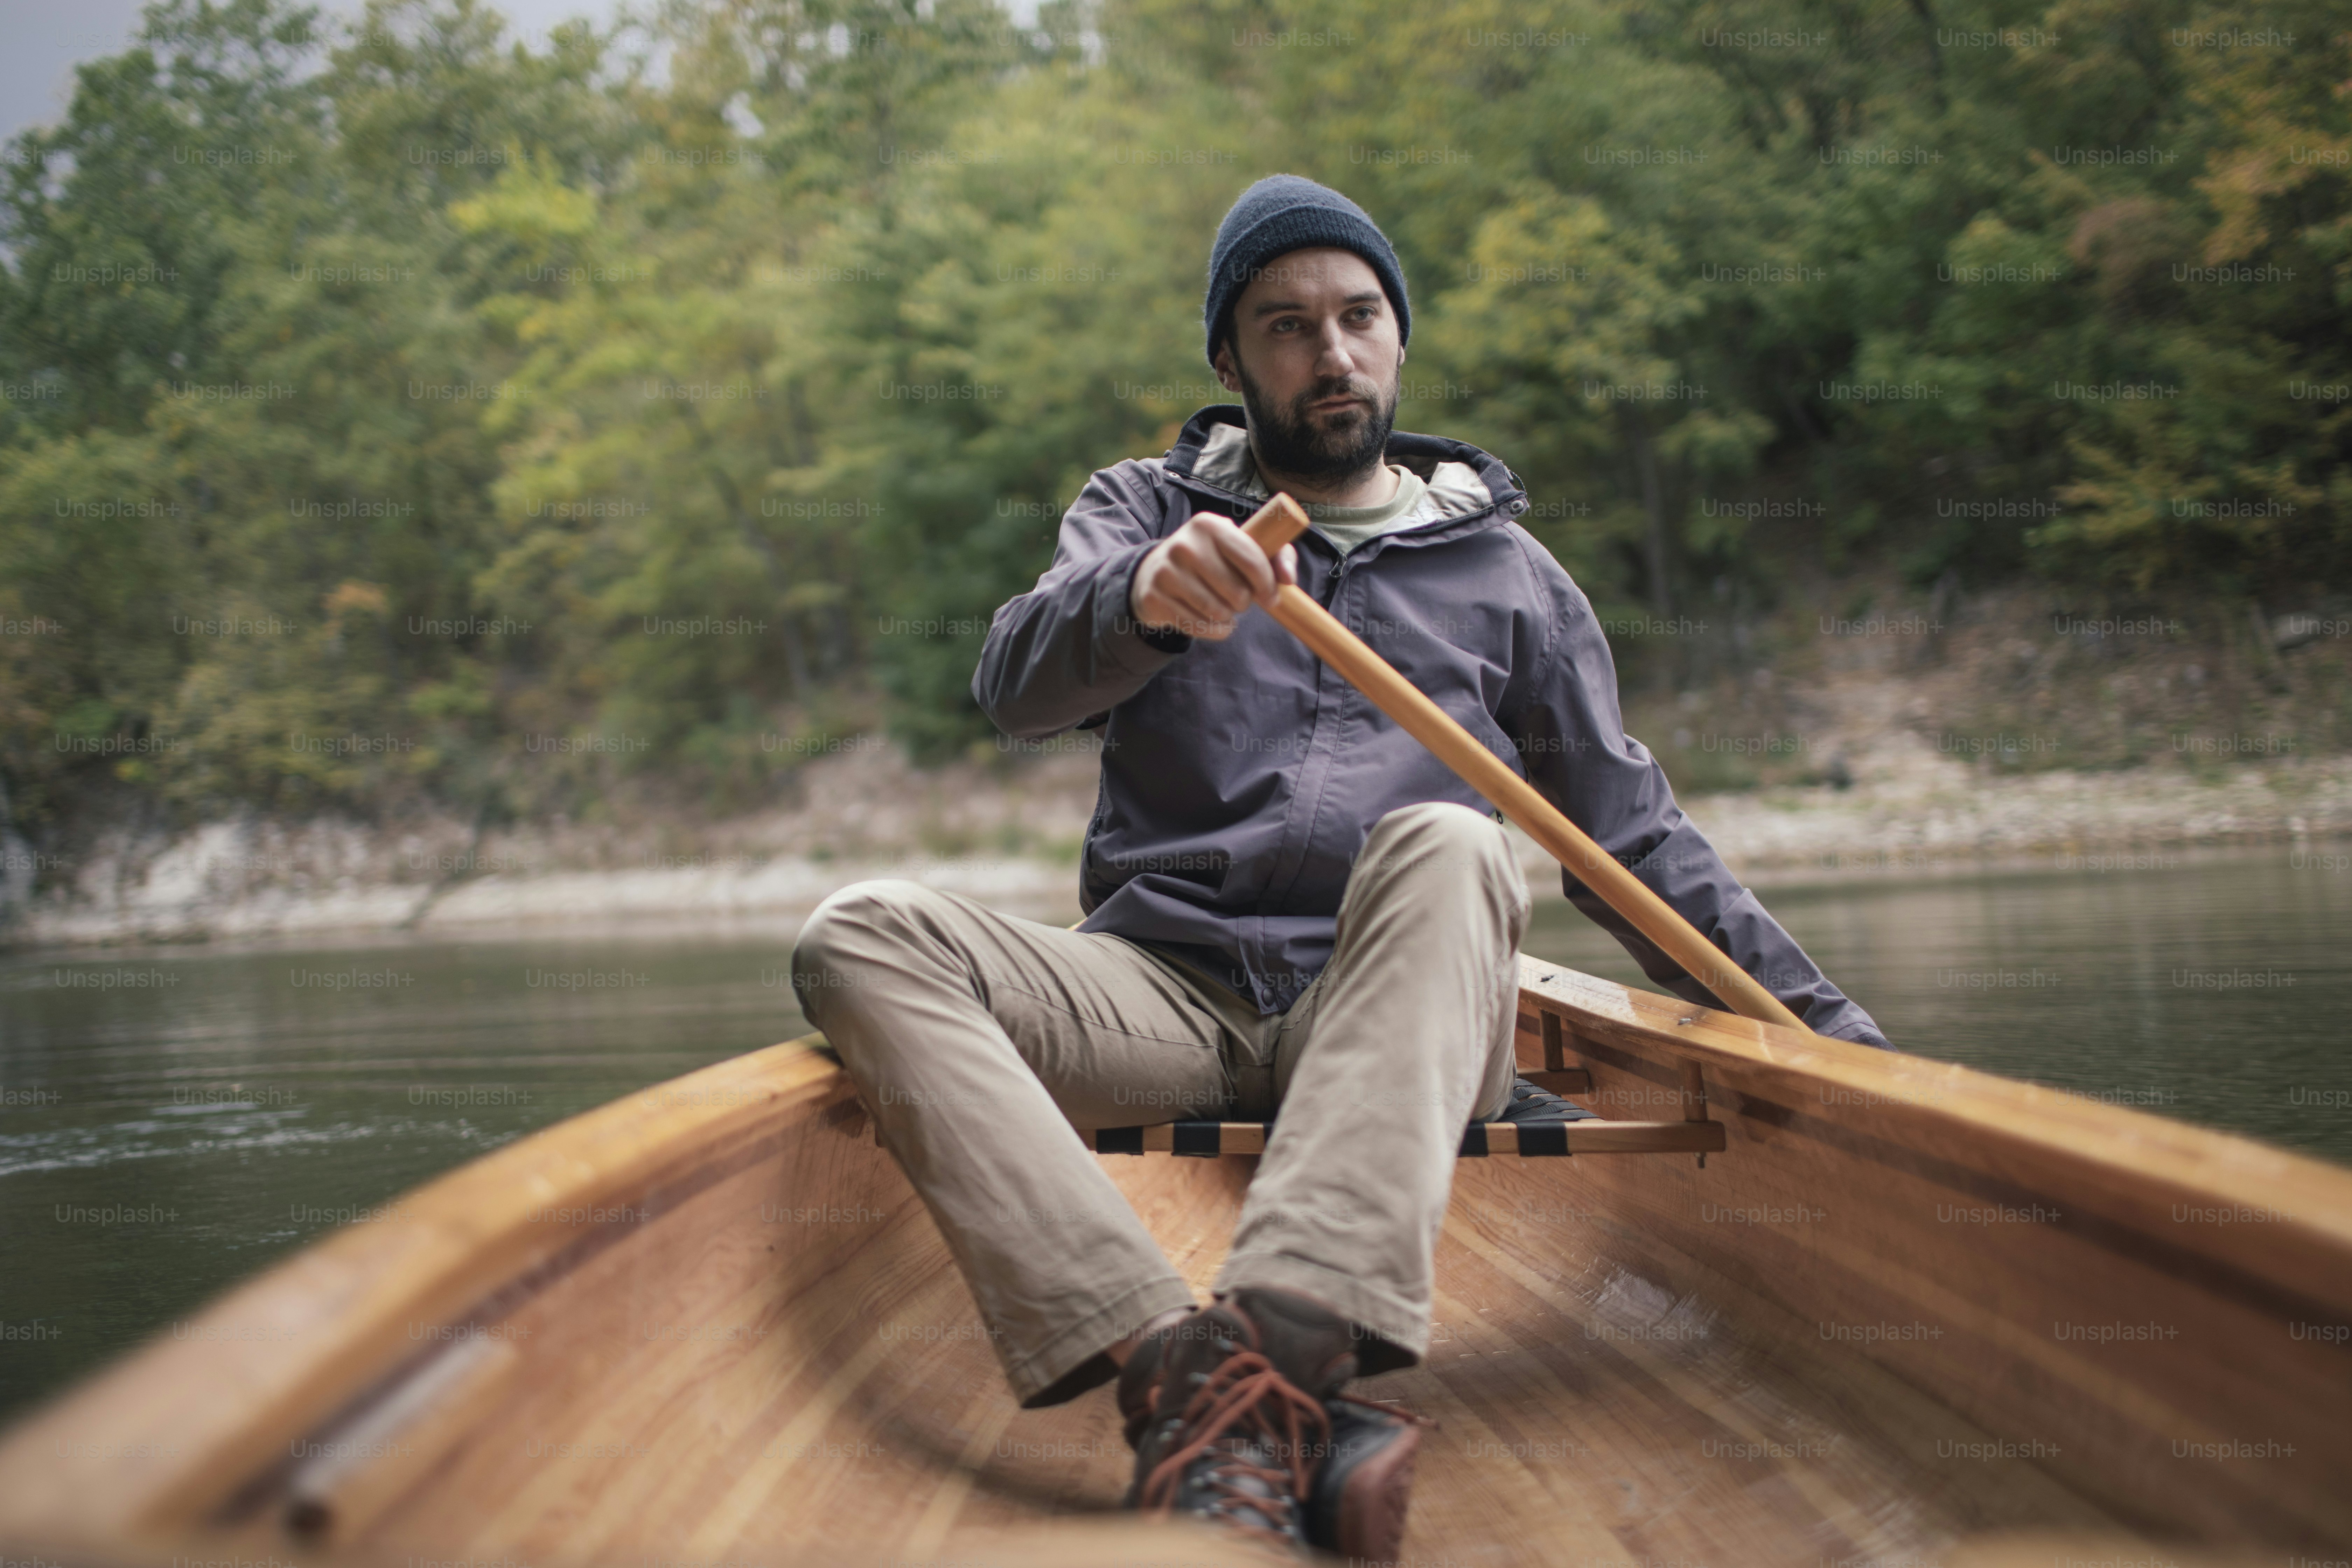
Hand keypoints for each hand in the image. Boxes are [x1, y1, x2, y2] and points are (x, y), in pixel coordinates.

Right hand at [1130, 512, 1298, 640]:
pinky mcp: (1154, 598)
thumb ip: (1276, 555)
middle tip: (1236, 598)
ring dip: (1227, 617)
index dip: (1267, 583)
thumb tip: (1288, 579)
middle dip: (1243, 602)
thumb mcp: (1241, 547)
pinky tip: (1207, 619)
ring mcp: (1166, 572)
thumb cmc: (1211, 560)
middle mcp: (1184, 545)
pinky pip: (1198, 627)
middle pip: (1236, 592)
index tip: (1270, 596)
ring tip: (1222, 607)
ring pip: (1217, 612)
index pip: (1251, 558)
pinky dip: (1212, 630)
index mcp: (1209, 525)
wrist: (1155, 572)